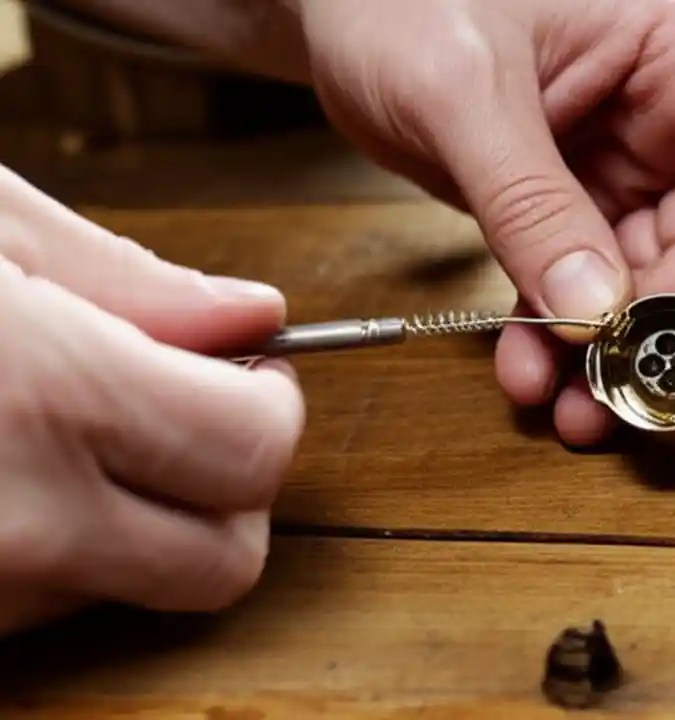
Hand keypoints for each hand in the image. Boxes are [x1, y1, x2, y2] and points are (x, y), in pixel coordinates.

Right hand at [0, 165, 304, 634]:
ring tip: (62, 430)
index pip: (253, 452)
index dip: (269, 402)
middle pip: (222, 561)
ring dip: (135, 520)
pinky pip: (42, 608)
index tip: (247, 366)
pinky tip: (10, 469)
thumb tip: (254, 315)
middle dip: (227, 483)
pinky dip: (55, 548)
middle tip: (179, 409)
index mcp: (43, 398)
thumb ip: (124, 278)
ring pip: (134, 591)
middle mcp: (16, 526)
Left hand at [293, 0, 674, 444]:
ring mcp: (625, 169)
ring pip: (653, 288)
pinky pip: (584, 293)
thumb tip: (592, 313)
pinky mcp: (572, 209)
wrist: (337, 3)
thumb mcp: (464, 88)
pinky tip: (527, 374)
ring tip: (573, 412)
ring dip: (617, 359)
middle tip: (638, 405)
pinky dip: (560, 342)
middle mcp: (672, 119)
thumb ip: (531, 201)